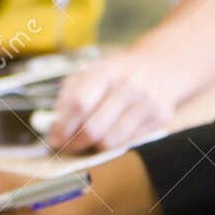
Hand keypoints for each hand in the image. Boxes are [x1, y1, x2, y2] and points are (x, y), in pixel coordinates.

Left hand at [47, 50, 175, 153]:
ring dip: (93, 148)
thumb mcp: (89, 72)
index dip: (63, 126)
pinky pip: (128, 144)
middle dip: (75, 143)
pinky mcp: (160, 118)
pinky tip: (108, 136)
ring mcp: (147, 103)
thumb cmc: (117, 74)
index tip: (54, 138)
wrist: (159, 67)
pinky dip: (113, 146)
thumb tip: (55, 125)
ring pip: (111, 142)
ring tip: (87, 142)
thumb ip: (69, 95)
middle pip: (93, 128)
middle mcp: (129, 85)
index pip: (79, 104)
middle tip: (67, 146)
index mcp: (106, 71)